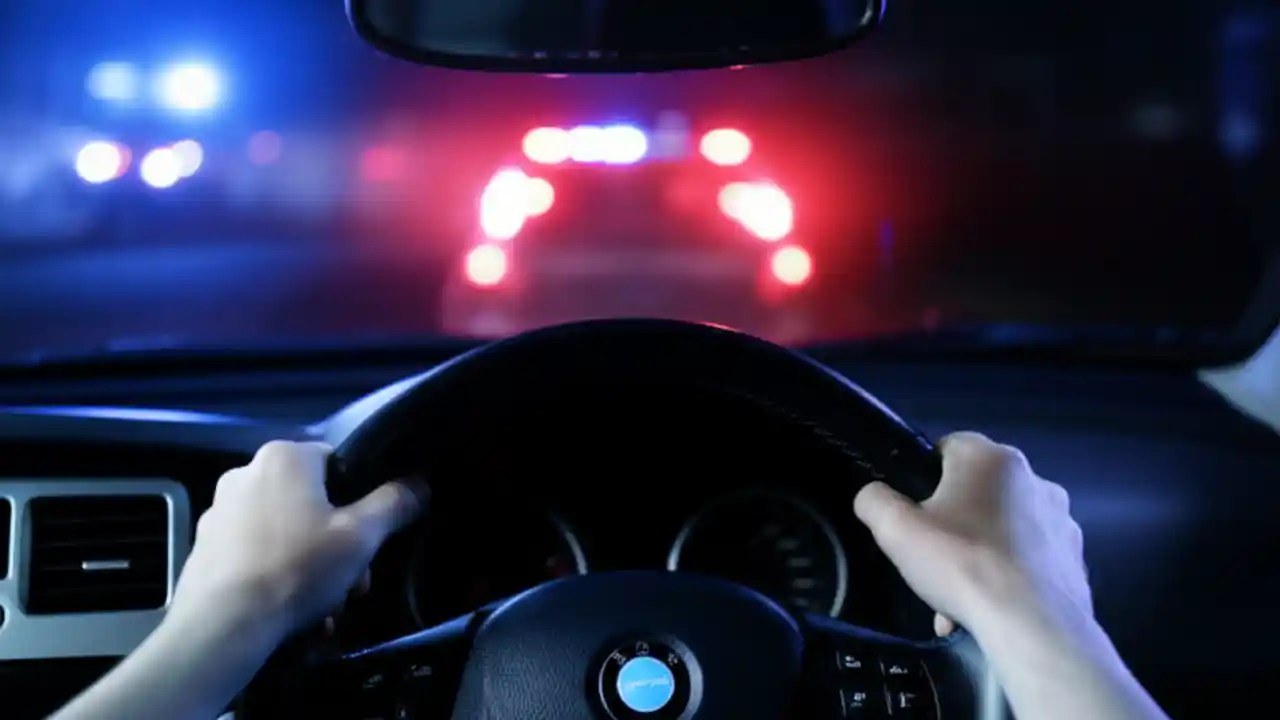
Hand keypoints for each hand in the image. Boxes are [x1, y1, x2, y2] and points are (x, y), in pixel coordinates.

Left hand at [172, 441, 426, 641]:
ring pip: (285, 532)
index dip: (361, 500)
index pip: (338, 463)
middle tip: (352, 582)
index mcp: (284, 457)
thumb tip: (418, 483)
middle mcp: (244, 473)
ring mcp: (219, 511)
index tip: (368, 538)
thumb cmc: (297, 567)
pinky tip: (291, 609)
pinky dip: (278, 574)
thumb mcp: (361, 536)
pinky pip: (256, 554)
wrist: (222, 624)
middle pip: (312, 503)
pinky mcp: (204, 548)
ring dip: (311, 564)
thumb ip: (393, 504)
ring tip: (324, 605)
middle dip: (338, 544)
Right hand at [854, 431, 1089, 636]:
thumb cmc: (962, 563)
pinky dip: (1011, 576)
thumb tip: (873, 496)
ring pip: (1005, 529)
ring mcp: (1062, 518)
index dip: (924, 478)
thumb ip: (874, 501)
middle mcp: (1034, 477)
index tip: (914, 512)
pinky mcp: (1076, 556)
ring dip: (981, 554)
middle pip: (978, 492)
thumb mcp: (895, 529)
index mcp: (991, 457)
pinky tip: (992, 606)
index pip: (948, 447)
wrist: (1032, 623)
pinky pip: (1032, 559)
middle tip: (933, 560)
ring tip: (961, 596)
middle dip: (954, 523)